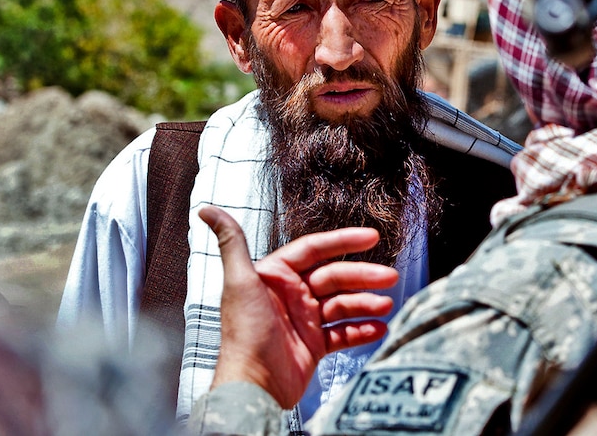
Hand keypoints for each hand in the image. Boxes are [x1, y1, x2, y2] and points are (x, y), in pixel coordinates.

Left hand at [199, 205, 398, 407]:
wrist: (253, 386)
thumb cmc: (243, 334)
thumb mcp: (239, 282)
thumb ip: (231, 242)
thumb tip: (207, 211)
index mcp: (276, 277)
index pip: (315, 250)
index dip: (343, 241)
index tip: (370, 237)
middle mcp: (291, 296)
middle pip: (335, 277)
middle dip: (363, 277)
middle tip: (388, 277)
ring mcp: (304, 321)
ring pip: (343, 304)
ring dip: (366, 303)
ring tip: (385, 306)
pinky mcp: (314, 346)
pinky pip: (343, 332)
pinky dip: (362, 330)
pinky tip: (377, 329)